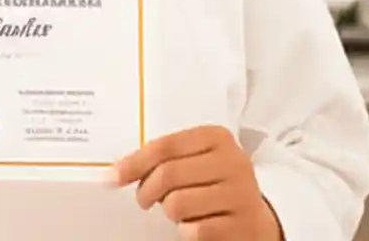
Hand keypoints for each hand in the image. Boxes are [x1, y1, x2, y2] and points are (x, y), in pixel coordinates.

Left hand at [110, 125, 282, 240]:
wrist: (254, 218)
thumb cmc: (214, 184)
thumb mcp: (194, 161)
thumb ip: (162, 159)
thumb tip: (116, 172)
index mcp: (217, 138)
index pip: (164, 146)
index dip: (134, 163)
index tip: (114, 177)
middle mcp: (233, 162)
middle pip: (168, 174)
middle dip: (147, 191)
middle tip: (145, 199)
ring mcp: (241, 194)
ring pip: (177, 204)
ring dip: (171, 212)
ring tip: (180, 210)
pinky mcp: (243, 224)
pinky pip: (195, 230)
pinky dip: (187, 231)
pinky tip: (198, 224)